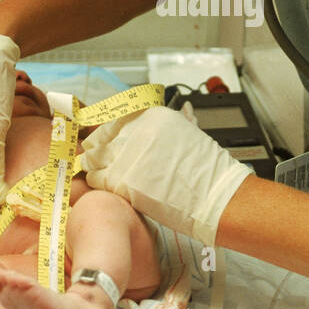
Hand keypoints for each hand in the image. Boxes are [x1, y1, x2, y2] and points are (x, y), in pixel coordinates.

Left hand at [80, 106, 252, 245]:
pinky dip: (100, 182)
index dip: (109, 131)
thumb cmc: (205, 170)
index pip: (114, 117)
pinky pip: (96, 177)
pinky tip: (114, 187)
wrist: (214, 196)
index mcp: (151, 116)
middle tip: (107, 160)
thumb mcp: (190, 133)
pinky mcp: (121, 178)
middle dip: (101, 148)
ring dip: (98, 165)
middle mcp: (136, 130)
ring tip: (111, 174)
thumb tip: (178, 112)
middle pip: (100, 136)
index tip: (109, 140)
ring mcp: (126, 153)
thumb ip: (174, 123)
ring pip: (93, 156)